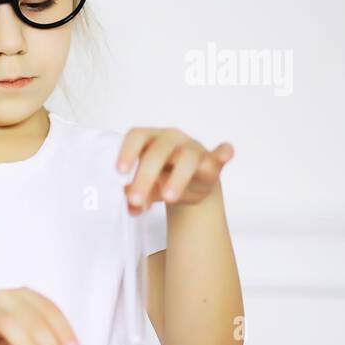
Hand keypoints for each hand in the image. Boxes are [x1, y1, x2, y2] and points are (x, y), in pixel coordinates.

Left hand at [117, 128, 233, 214]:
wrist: (187, 186)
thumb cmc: (160, 180)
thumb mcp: (146, 189)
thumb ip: (138, 198)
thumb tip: (132, 207)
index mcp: (150, 140)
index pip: (137, 136)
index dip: (128, 151)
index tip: (120, 172)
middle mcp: (171, 139)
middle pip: (158, 151)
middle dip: (146, 176)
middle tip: (135, 200)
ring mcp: (193, 148)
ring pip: (187, 156)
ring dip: (177, 177)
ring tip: (168, 198)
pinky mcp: (212, 160)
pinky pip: (220, 153)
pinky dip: (223, 153)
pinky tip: (225, 154)